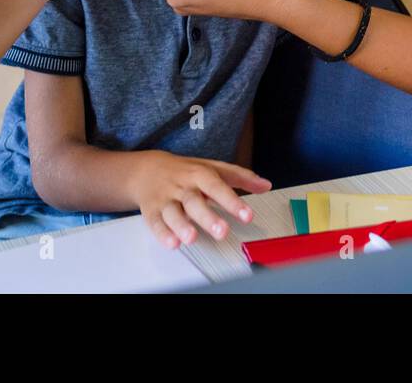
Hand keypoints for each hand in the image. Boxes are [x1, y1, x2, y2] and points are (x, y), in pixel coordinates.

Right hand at [129, 151, 270, 248]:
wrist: (146, 170)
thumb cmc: (185, 172)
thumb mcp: (213, 168)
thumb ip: (240, 177)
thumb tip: (265, 185)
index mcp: (199, 174)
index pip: (217, 186)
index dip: (232, 201)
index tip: (247, 215)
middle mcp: (182, 186)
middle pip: (194, 201)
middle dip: (207, 217)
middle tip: (222, 231)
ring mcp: (166, 199)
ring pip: (173, 212)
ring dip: (182, 225)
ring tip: (192, 238)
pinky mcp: (152, 211)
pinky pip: (155, 223)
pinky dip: (163, 233)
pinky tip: (173, 242)